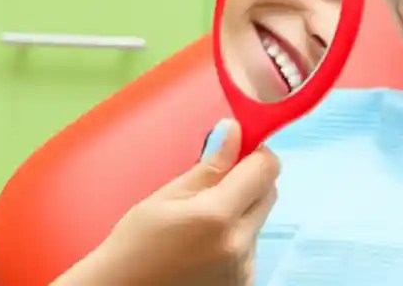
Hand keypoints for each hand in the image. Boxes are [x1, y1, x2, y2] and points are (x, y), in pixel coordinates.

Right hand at [58, 119, 279, 285]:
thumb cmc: (134, 246)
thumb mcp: (165, 198)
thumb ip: (208, 167)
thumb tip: (233, 132)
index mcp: (217, 216)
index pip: (265, 168)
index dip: (254, 151)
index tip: (236, 149)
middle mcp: (238, 245)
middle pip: (268, 192)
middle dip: (248, 179)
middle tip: (213, 182)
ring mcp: (244, 269)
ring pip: (257, 219)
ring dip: (239, 211)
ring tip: (198, 223)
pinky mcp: (243, 283)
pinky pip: (250, 246)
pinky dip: (234, 238)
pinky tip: (202, 246)